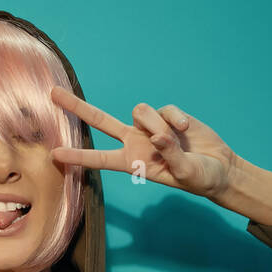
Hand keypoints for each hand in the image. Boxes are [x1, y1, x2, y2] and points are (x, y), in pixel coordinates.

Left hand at [48, 86, 237, 198]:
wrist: (219, 168)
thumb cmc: (199, 177)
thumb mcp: (184, 173)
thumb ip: (170, 154)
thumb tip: (158, 135)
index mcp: (132, 163)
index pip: (99, 159)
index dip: (78, 157)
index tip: (55, 154)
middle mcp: (135, 142)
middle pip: (100, 121)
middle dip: (76, 107)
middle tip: (52, 93)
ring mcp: (150, 127)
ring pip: (140, 111)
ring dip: (156, 123)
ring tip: (175, 139)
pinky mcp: (167, 116)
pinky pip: (165, 109)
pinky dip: (177, 119)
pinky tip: (187, 131)